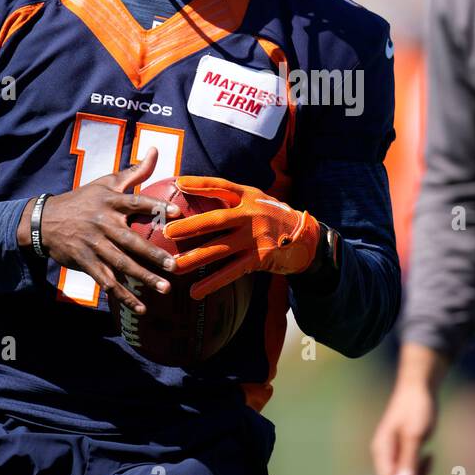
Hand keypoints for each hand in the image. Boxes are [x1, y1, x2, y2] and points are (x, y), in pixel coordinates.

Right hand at [18, 147, 178, 313]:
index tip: (177, 212)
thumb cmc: (83, 199)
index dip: (156, 206)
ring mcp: (94, 246)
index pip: (136, 203)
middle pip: (131, 240)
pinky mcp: (87, 263)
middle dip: (153, 254)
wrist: (43, 221)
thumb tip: (155, 150)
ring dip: (143, 278)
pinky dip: (124, 295)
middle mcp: (103, 224)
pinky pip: (107, 282)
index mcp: (110, 202)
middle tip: (174, 265)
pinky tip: (141, 306)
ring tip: (165, 288)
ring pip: (121, 264)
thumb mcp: (106, 183)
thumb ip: (134, 171)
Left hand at [162, 176, 320, 298]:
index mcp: (249, 196)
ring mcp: (256, 237)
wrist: (307, 238)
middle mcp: (251, 214)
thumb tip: (197, 191)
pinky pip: (231, 271)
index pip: (221, 186)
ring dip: (195, 258)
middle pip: (216, 220)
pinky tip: (196, 292)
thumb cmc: (273, 216)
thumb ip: (232, 198)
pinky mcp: (260, 258)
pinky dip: (212, 282)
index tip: (178, 183)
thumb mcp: (258, 200)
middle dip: (190, 226)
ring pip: (220, 248)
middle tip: (168, 231)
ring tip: (173, 266)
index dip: (200, 184)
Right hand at [370, 343, 446, 474]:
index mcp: (382, 449)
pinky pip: (408, 468)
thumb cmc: (416, 408)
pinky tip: (430, 455)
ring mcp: (393, 451)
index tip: (421, 471)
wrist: (420, 388)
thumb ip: (408, 459)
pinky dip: (420, 468)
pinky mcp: (403, 448)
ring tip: (430, 459)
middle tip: (427, 463)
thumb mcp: (415, 434)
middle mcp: (384, 453)